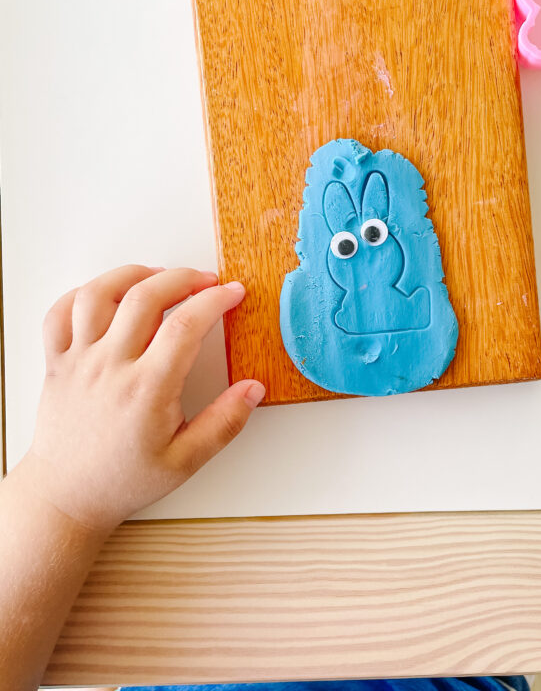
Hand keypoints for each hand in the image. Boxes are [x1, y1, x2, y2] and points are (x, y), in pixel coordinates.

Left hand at [18, 265, 263, 531]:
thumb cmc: (123, 480)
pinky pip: (59, 313)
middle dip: (183, 277)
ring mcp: (79, 361)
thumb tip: (253, 390)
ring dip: (133, 274)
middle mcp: (109, 367)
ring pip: (98, 294)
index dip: (215, 300)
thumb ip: (224, 423)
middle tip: (205, 280)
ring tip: (158, 277)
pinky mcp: (56, 363)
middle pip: (145, 297)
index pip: (185, 326)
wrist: (67, 496)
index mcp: (146, 390)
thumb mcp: (186, 460)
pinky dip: (84, 292)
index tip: (233, 293)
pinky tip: (109, 293)